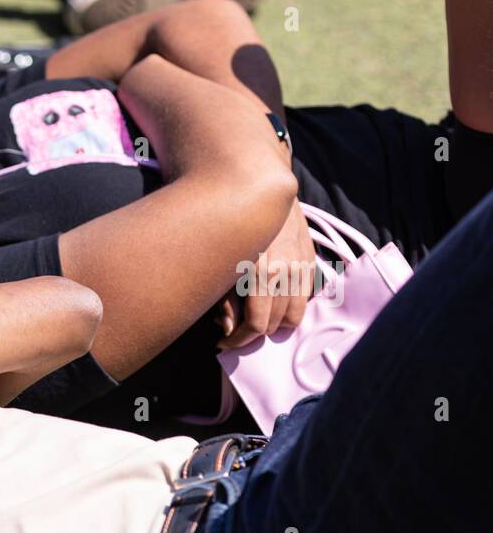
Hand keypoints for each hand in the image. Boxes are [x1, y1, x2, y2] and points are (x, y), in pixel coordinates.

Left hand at [217, 201, 316, 348]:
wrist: (260, 190)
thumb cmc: (231, 228)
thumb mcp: (221, 265)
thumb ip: (226, 301)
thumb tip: (228, 329)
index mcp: (262, 274)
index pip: (257, 325)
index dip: (239, 341)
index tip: (224, 342)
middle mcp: (287, 272)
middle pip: (276, 324)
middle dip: (254, 334)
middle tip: (236, 331)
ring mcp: (302, 265)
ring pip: (295, 315)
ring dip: (276, 323)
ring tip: (256, 318)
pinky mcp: (310, 258)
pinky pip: (306, 295)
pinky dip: (290, 305)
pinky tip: (272, 300)